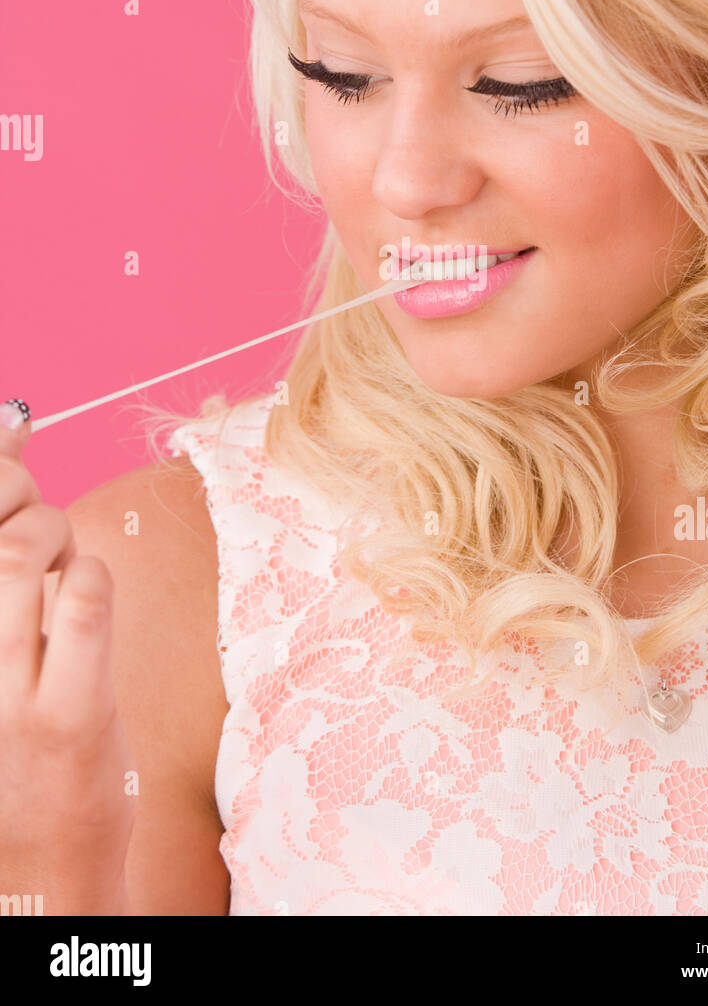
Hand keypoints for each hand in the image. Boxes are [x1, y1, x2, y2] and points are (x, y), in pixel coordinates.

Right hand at [0, 400, 134, 914]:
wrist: (34, 874)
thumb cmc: (8, 759)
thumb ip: (0, 581)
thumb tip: (15, 463)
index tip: (7, 441)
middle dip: (22, 501)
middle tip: (34, 527)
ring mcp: (4, 690)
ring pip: (27, 553)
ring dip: (57, 540)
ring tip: (57, 573)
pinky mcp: (66, 713)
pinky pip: (85, 598)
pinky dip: (91, 579)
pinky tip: (82, 599)